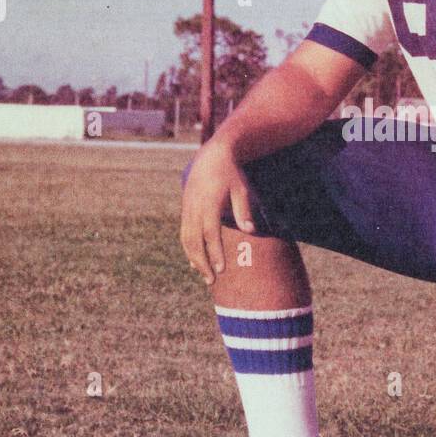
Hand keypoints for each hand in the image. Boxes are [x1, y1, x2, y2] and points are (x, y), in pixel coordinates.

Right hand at [180, 133, 255, 283]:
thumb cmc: (231, 174)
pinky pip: (184, 233)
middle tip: (212, 281)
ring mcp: (187, 208)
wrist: (212, 156)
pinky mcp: (185, 209)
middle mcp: (195, 207)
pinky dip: (188, 249)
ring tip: (204, 276)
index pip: (210, 233)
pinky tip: (195, 263)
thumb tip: (251, 231)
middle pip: (194, 241)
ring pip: (186, 239)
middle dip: (202, 262)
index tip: (221, 269)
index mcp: (209, 203)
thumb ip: (244, 210)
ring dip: (194, 259)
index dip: (215, 252)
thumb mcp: (242, 189)